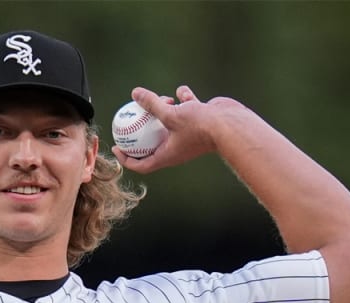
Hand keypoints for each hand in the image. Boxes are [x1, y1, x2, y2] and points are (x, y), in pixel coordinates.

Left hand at [111, 85, 241, 173]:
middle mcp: (177, 147)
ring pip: (171, 125)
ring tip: (163, 99)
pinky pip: (189, 112)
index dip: (127, 159)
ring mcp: (189, 135)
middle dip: (143, 132)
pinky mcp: (201, 123)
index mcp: (168, 155)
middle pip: (153, 143)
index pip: (142, 164)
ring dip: (165, 112)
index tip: (117, 146)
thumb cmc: (201, 126)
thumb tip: (135, 93)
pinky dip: (184, 101)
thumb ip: (152, 105)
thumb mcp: (170, 114)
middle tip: (132, 119)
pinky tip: (181, 91)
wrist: (231, 124)